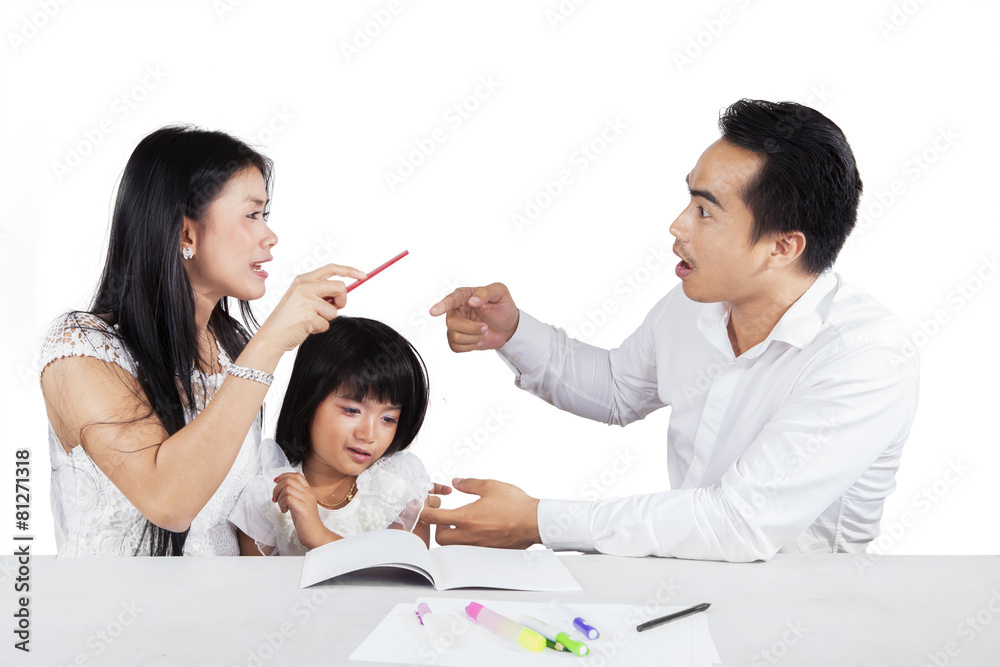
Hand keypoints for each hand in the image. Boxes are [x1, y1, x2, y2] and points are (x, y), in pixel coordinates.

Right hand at [255, 263, 366, 353]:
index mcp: (303, 279)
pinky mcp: (309, 316)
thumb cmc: (288, 319)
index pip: (332, 269)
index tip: (363, 276)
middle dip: (342, 301)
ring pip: (334, 309)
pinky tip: (306, 328)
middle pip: (340, 287)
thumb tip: (343, 291)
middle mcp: (304, 286)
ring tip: (310, 321)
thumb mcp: (301, 298)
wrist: (271, 336)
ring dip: (326, 319)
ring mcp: (306, 301)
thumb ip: (319, 292)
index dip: (350, 271)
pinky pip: (327, 324)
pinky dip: (320, 329)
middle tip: (332, 309)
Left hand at [272, 472, 339, 548]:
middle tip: (275, 498)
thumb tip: (280, 489)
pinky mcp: (303, 508)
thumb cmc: (305, 521)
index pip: (296, 475)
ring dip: (279, 497)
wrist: (314, 534)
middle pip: (289, 480)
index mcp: (308, 491)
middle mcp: (308, 493)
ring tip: (281, 506)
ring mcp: (306, 500)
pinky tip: (284, 511)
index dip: (284, 476)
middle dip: (277, 488)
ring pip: (287, 488)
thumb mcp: (300, 504)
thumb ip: (294, 495)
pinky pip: (288, 498)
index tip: (276, 482)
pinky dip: (282, 504)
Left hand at [420, 478, 540, 548]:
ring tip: (461, 522)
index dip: (423, 512)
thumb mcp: (490, 486)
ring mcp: (478, 546)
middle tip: (446, 516)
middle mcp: (469, 535)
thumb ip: (469, 484)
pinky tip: (477, 530)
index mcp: (466, 518)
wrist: (534, 522)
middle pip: (440, 537)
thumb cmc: (515, 504)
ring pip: (454, 546)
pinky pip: (469, 550)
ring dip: (452, 535)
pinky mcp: (487, 551)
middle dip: (438, 527)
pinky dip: (466, 541)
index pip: (434, 518)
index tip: (419, 507)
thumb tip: (457, 482)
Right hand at [429, 284, 519, 351]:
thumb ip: (486, 292)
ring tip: (484, 332)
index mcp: (464, 296)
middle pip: (451, 322)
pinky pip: (456, 347)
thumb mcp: (500, 293)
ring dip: (474, 337)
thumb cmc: (503, 307)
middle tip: (486, 326)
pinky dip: (470, 346)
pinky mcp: (457, 339)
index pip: (451, 300)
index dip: (442, 306)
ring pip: (455, 336)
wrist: (508, 327)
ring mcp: (455, 325)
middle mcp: (456, 310)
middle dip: (471, 328)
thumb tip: (472, 301)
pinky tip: (478, 339)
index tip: (433, 312)